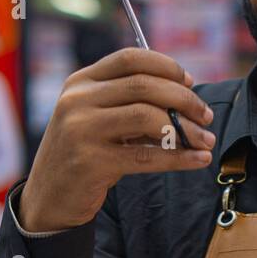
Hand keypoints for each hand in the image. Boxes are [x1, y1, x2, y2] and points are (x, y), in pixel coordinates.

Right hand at [18, 48, 216, 231]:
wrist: (50, 199)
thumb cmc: (85, 155)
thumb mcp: (99, 120)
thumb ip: (131, 104)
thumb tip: (187, 99)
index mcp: (80, 82)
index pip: (130, 59)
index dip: (167, 67)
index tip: (191, 82)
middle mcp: (77, 100)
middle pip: (143, 85)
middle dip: (183, 98)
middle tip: (206, 115)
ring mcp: (81, 130)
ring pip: (146, 116)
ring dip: (185, 129)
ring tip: (206, 140)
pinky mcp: (91, 162)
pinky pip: (146, 156)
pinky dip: (179, 157)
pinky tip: (199, 159)